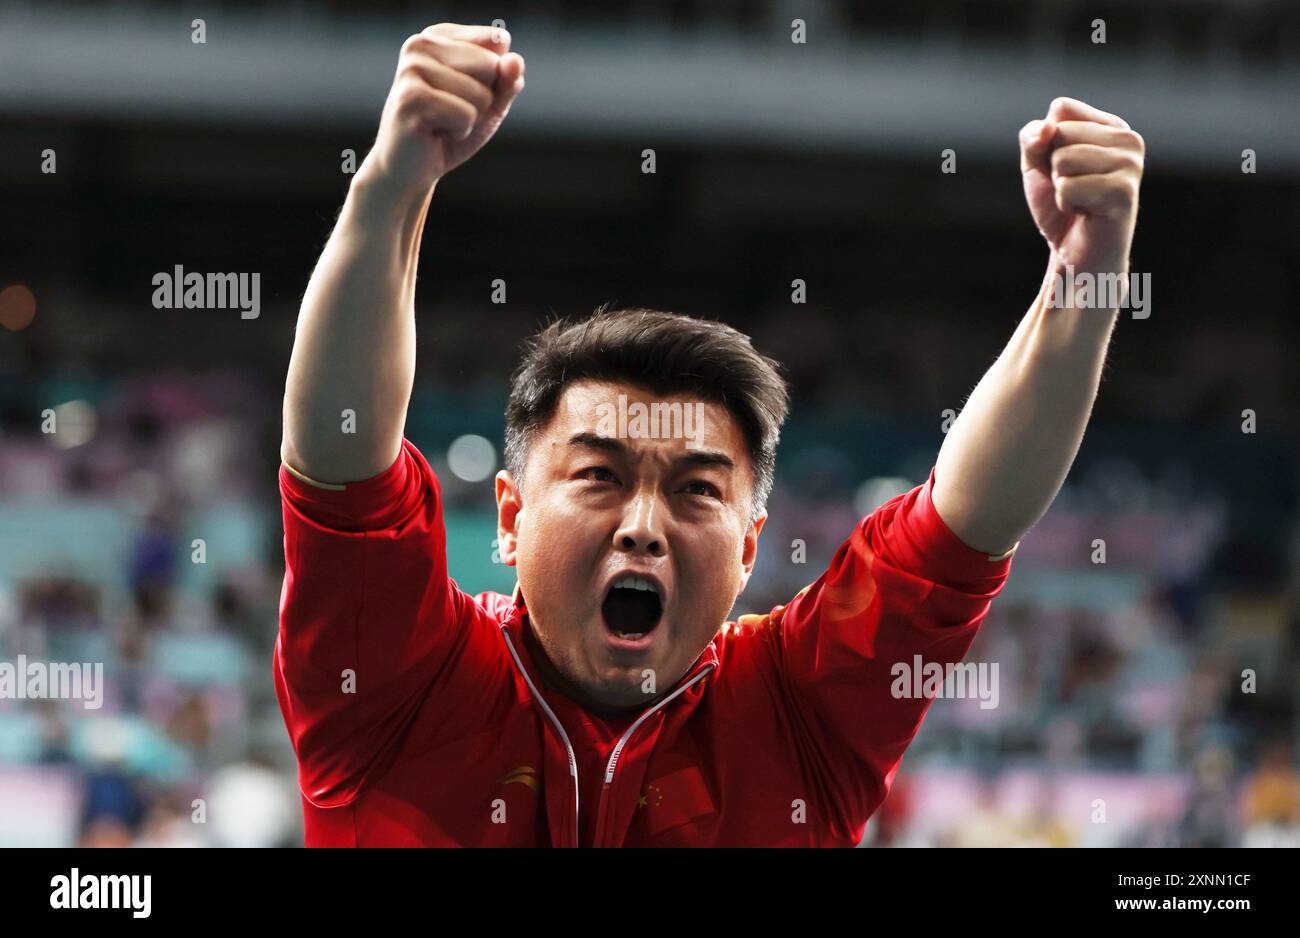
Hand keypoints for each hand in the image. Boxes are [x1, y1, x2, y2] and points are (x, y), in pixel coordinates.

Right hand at [364, 23, 524, 198]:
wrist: (410, 168)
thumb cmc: (450, 131)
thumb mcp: (490, 104)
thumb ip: (508, 80)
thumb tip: (514, 62)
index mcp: (439, 35)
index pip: (498, 42)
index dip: (495, 78)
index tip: (466, 92)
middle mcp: (421, 44)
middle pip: (491, 65)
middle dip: (483, 99)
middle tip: (452, 113)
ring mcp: (412, 69)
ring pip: (480, 93)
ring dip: (470, 119)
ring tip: (442, 123)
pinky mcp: (411, 98)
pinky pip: (466, 115)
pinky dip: (459, 132)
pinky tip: (435, 134)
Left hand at [1020, 97, 1143, 275]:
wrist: (1076, 253)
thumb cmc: (1060, 207)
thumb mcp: (1037, 164)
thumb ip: (1033, 137)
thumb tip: (1047, 130)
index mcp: (1112, 126)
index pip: (1061, 108)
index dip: (1047, 141)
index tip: (1063, 168)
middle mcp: (1129, 140)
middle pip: (1060, 132)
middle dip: (1053, 167)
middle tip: (1073, 190)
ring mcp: (1130, 165)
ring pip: (1062, 159)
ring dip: (1060, 188)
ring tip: (1080, 201)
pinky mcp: (1123, 191)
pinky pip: (1067, 186)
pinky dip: (1066, 203)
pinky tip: (1086, 213)